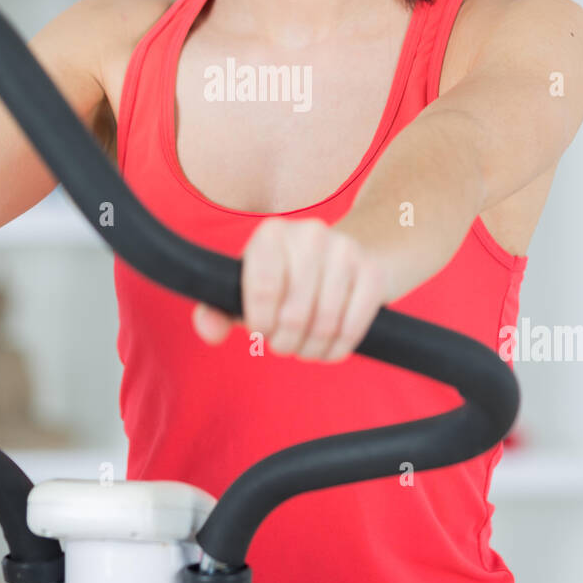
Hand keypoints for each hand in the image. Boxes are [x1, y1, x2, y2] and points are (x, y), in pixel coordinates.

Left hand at [191, 217, 394, 362]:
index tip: (261, 330)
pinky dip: (338, 348)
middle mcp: (310, 234)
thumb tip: (209, 331)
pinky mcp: (372, 273)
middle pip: (294, 313)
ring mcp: (346, 250)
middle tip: (284, 344)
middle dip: (285, 342)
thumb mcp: (247, 290)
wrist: (345, 262)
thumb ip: (218, 310)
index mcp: (272, 233)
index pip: (263, 288)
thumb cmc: (286, 281)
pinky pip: (353, 327)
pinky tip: (330, 346)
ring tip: (305, 347)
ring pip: (325, 324)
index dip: (260, 323)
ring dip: (311, 349)